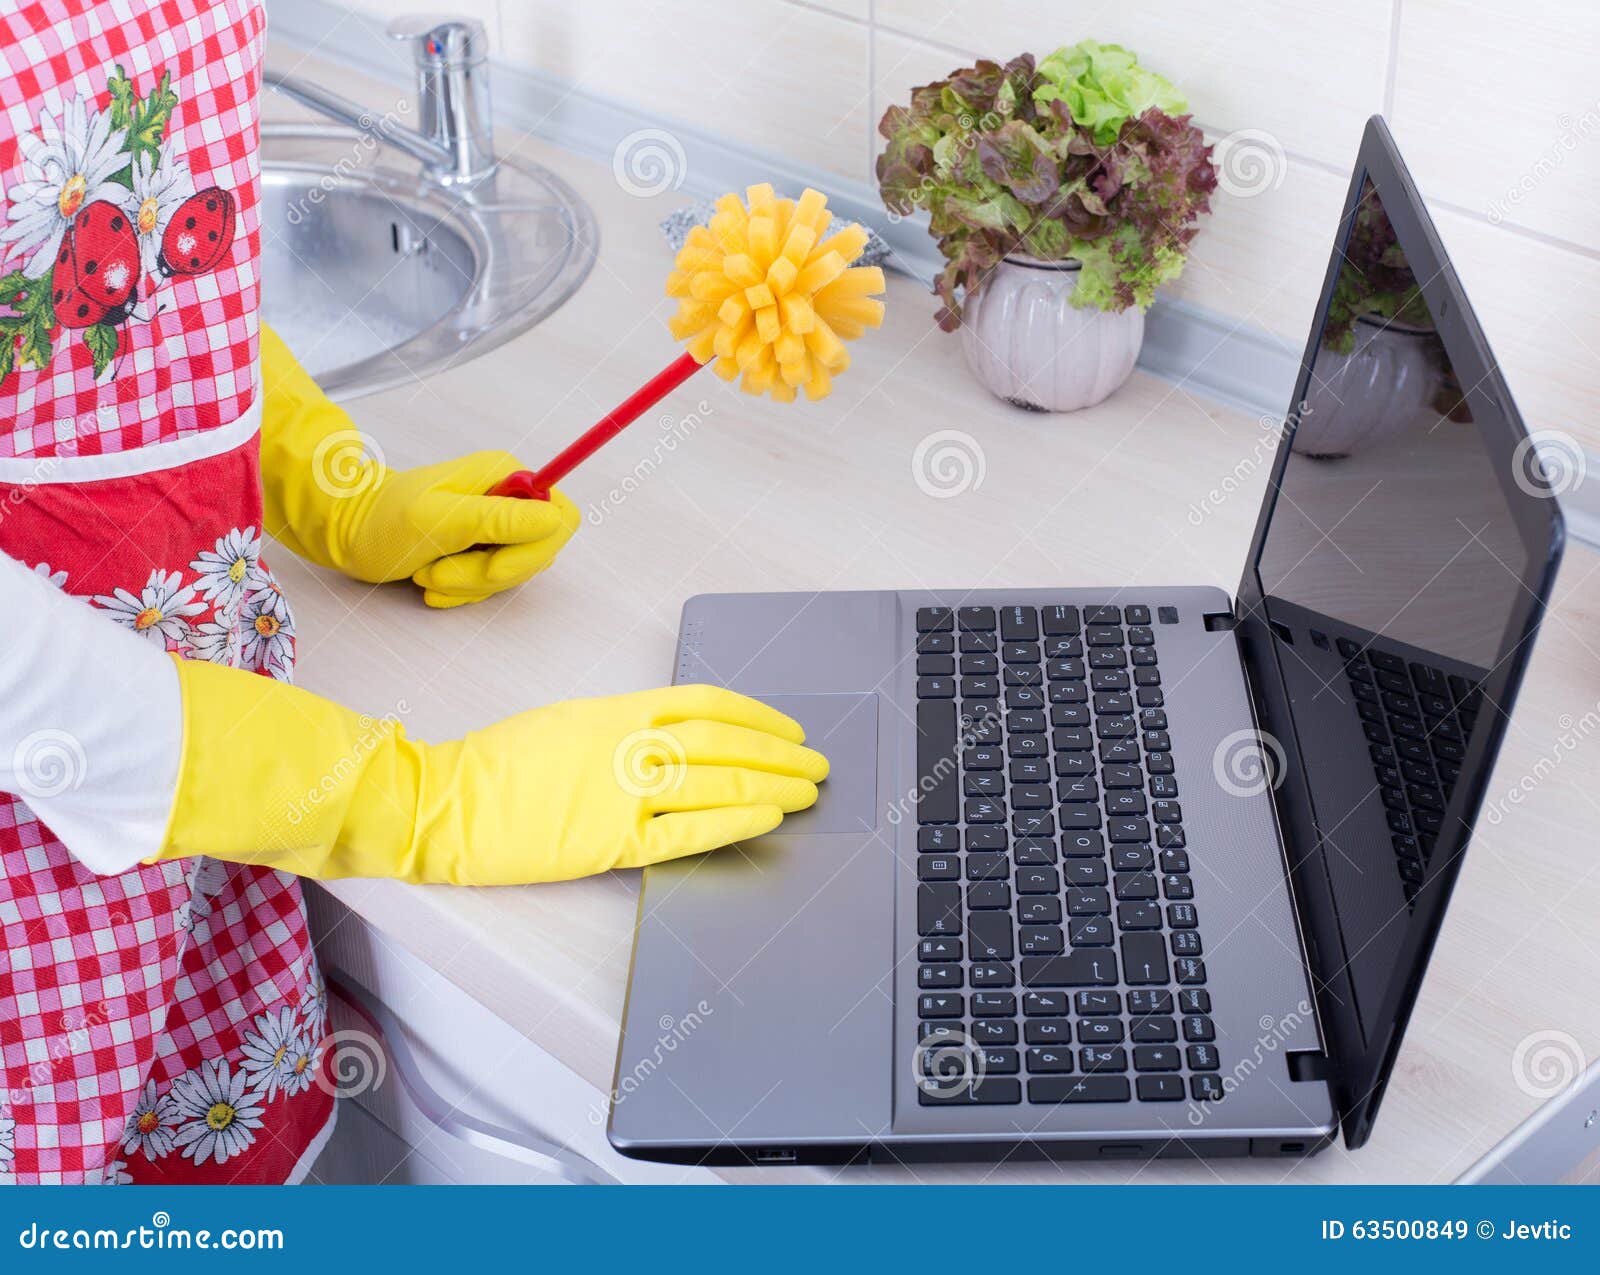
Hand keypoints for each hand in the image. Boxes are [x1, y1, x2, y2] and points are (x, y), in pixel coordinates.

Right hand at [160, 669, 829, 884]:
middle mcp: (628, 743)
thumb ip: (624, 726)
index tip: (787, 728)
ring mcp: (621, 792)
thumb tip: (676, 739)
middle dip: (780, 753)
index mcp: (617, 708)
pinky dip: (732, 821)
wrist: (444, 799)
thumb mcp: (569, 721)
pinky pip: (686, 830)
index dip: (757, 715)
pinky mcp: (609, 840)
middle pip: (724, 742)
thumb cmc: (500, 762)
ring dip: (771, 785)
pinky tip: (767, 818)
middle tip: (817, 764)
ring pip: (716, 781)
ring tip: (806, 792)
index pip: (707, 703)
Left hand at [259, 323, 578, 607]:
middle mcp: (507, 498)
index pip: (560, 517)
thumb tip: (553, 520)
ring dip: (470, 584)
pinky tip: (431, 583)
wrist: (347, 533)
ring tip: (428, 573)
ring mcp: (497, 526)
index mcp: (503, 477)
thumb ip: (496, 519)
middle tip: (443, 572)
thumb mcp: (437, 520)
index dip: (536, 549)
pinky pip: (494, 584)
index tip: (494, 565)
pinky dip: (462, 591)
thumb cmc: (382, 520)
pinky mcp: (484, 550)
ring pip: (514, 573)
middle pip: (539, 552)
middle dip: (491, 573)